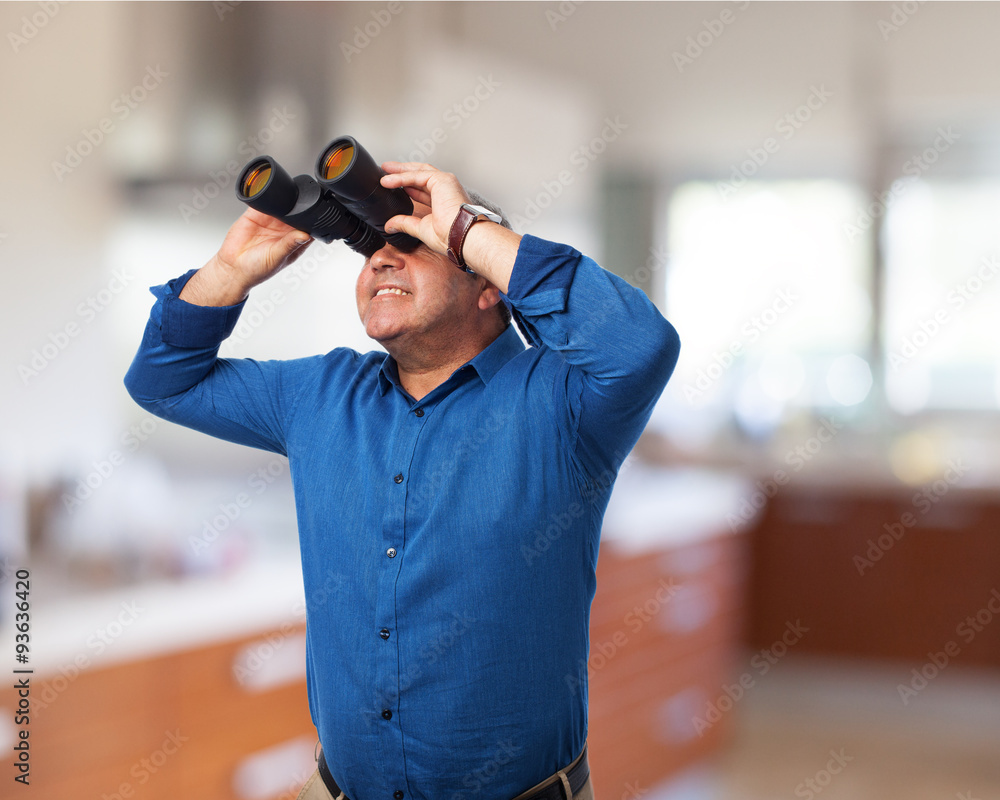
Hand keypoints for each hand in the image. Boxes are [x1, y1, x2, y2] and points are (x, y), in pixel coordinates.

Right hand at [181, 209, 311, 305]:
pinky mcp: (255, 214)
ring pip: (281, 204)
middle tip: (298, 204)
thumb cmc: (257, 269)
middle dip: (299, 207)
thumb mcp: (277, 258)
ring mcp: (270, 221)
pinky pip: (263, 202)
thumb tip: (305, 235)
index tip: (315, 215)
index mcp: (294, 241)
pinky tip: (267, 199)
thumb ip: (290, 245)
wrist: (233, 267)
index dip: (313, 221)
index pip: (308, 227)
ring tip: (282, 201)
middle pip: (296, 213)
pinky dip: (265, 197)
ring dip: (283, 200)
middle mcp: (284, 230)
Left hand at [379, 162, 470, 255]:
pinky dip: (402, 177)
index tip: (392, 185)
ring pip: (419, 172)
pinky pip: (417, 176)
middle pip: (420, 176)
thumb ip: (405, 223)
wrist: (462, 236)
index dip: (407, 186)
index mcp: (444, 201)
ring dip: (400, 171)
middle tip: (386, 171)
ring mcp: (445, 183)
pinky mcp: (442, 179)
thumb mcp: (421, 228)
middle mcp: (446, 189)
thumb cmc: (451, 236)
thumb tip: (390, 225)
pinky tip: (388, 180)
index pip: (422, 189)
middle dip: (402, 172)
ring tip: (384, 170)